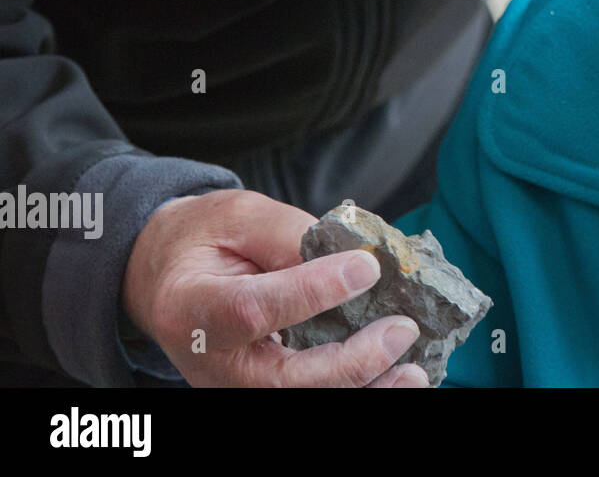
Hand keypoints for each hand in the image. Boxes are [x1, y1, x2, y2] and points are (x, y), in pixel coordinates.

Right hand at [122, 190, 428, 386]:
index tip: (367, 268)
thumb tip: (352, 258)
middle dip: (350, 362)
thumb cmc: (205, 240)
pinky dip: (356, 391)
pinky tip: (396, 379)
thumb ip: (289, 235)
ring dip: (361, 389)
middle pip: (281, 381)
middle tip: (402, 330)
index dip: (313, 292)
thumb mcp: (238, 216)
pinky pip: (309, 398)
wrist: (167, 278)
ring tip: (412, 372)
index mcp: (192, 307)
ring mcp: (233, 388)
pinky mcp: (258, 394)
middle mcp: (210, 363)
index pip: (253, 309)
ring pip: (299, 401)